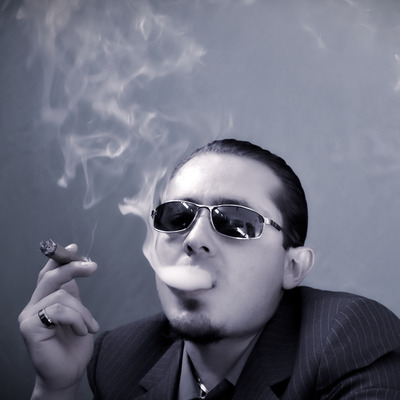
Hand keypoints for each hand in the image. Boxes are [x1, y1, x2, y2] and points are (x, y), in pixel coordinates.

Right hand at [18, 244, 98, 398]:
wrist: (68, 373)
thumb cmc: (73, 346)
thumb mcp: (77, 314)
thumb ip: (72, 294)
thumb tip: (75, 268)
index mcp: (44, 302)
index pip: (48, 276)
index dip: (60, 260)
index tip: (74, 248)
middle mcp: (33, 307)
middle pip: (50, 278)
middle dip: (72, 268)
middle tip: (92, 267)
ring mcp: (29, 317)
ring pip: (61, 295)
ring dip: (83, 311)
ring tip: (89, 327)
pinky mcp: (29, 327)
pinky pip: (59, 310)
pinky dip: (77, 319)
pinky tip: (81, 331)